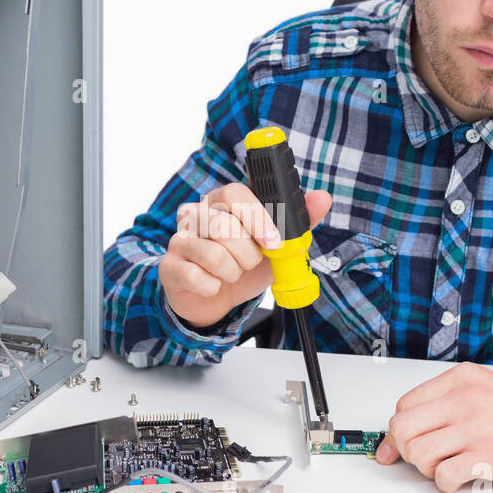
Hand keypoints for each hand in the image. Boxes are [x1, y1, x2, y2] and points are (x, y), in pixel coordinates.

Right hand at [159, 183, 331, 328]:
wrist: (216, 299)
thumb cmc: (244, 265)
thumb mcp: (276, 244)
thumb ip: (299, 221)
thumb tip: (322, 198)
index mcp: (222, 202)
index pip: (234, 193)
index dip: (255, 216)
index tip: (273, 241)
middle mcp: (197, 214)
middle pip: (224, 226)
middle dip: (248, 254)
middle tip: (250, 262)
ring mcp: (180, 239)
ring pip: (213, 254)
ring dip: (233, 273)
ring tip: (232, 273)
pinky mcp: (170, 266)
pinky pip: (197, 277)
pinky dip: (214, 287)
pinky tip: (214, 285)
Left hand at [375, 361, 492, 492]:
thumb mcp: (475, 390)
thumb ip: (435, 406)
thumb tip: (392, 440)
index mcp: (458, 381)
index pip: (404, 406)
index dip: (400, 429)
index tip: (404, 441)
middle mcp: (463, 402)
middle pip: (404, 429)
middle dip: (406, 448)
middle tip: (422, 455)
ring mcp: (474, 430)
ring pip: (418, 453)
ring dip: (426, 467)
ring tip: (443, 465)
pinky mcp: (485, 458)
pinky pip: (443, 475)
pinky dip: (444, 483)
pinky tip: (456, 477)